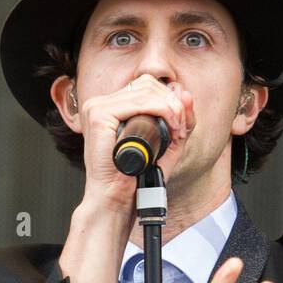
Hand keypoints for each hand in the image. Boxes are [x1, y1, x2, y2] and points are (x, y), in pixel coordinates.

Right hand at [77, 74, 193, 216]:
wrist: (116, 199)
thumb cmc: (134, 177)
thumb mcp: (165, 145)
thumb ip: (177, 120)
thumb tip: (185, 92)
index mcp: (110, 107)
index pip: (145, 85)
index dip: (168, 99)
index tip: (179, 124)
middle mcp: (101, 103)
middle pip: (147, 83)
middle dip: (172, 103)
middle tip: (180, 128)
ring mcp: (97, 107)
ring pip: (145, 90)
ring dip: (170, 107)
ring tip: (177, 130)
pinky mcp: (99, 115)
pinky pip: (138, 102)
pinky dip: (161, 110)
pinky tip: (170, 126)